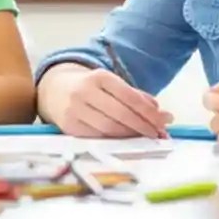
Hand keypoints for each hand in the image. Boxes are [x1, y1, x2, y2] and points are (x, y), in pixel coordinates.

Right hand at [38, 65, 170, 137]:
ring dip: (130, 136)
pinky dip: (114, 141)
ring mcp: (74, 109)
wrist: (54, 90)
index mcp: (99, 77)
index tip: (164, 121)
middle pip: (120, 114)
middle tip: (158, 134)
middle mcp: (85, 91)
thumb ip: (136, 97)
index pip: (129, 96)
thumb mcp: (112, 85)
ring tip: (144, 138)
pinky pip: (96, 137)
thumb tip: (163, 114)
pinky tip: (125, 141)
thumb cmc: (91, 89)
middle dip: (142, 126)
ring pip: (108, 128)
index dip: (149, 112)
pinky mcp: (68, 126)